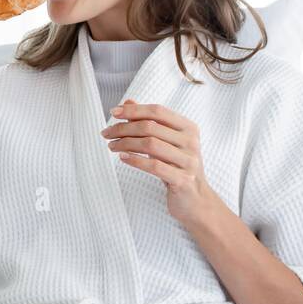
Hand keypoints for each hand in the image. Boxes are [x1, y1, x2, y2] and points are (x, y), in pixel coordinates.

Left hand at [100, 98, 220, 227]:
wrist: (196, 200)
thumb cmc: (178, 168)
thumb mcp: (166, 143)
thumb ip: (150, 122)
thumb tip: (128, 103)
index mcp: (188, 128)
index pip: (157, 111)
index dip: (134, 110)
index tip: (114, 112)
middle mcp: (191, 141)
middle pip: (150, 127)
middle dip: (123, 128)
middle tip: (106, 133)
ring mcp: (188, 161)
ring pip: (150, 145)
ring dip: (125, 143)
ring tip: (111, 146)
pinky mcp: (182, 179)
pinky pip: (154, 166)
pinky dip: (135, 160)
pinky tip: (122, 157)